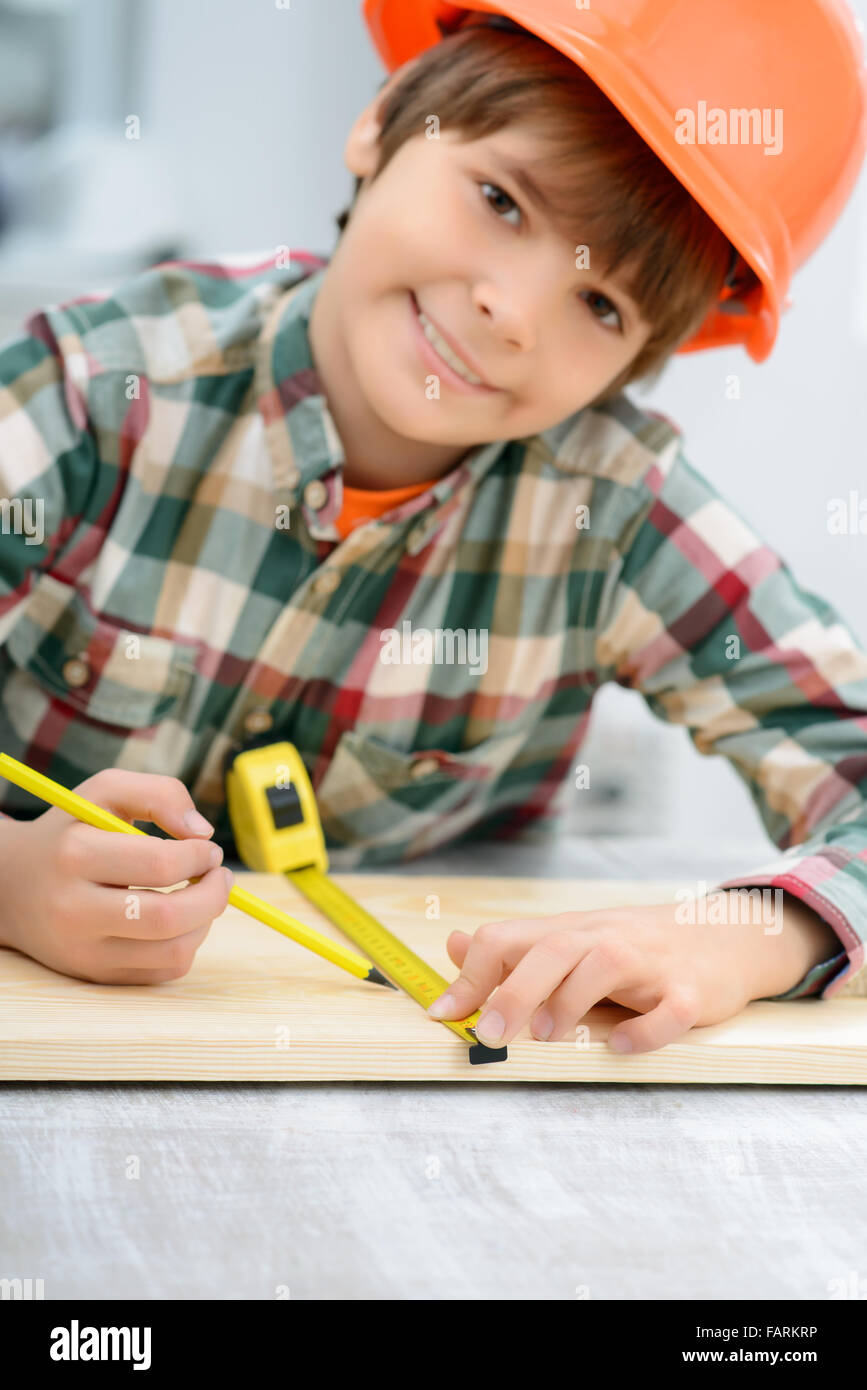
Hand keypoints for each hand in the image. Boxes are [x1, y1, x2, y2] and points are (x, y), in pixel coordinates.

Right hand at [0, 768, 233, 984]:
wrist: (11, 885)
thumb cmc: (71, 831)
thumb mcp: (104, 792)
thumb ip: (159, 794)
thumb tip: (203, 832)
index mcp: (75, 855)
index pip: (158, 864)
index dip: (200, 856)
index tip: (210, 849)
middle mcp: (74, 908)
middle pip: (168, 917)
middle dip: (213, 895)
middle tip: (220, 876)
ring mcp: (84, 949)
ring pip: (173, 952)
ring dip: (206, 922)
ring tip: (203, 896)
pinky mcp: (95, 974)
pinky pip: (163, 972)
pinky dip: (186, 945)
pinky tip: (179, 921)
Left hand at [426, 894, 826, 1052]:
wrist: (725, 936)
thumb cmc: (637, 948)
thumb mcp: (573, 942)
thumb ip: (515, 949)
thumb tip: (454, 943)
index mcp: (572, 932)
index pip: (510, 938)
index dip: (470, 975)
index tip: (442, 1013)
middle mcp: (607, 940)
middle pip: (554, 948)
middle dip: (514, 991)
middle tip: (487, 1034)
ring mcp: (652, 964)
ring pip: (606, 963)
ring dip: (569, 1001)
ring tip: (546, 1035)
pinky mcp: (693, 993)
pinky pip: (671, 1009)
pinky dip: (646, 1030)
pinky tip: (623, 1046)